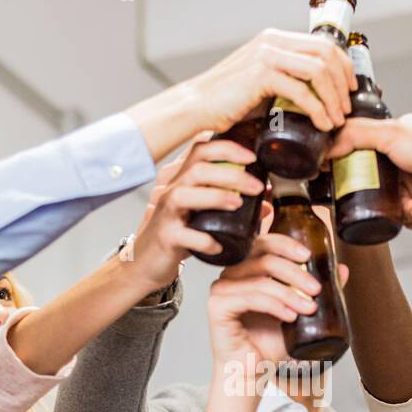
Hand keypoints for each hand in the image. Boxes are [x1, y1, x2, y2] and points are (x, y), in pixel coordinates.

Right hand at [125, 135, 267, 286]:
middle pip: (198, 168)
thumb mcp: (204, 216)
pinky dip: (205, 240)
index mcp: (183, 180)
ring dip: (216, 196)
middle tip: (257, 186)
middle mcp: (172, 191)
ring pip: (185, 194)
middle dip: (231, 174)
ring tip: (239, 205)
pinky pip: (185, 236)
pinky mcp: (165, 237)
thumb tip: (265, 201)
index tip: (252, 156)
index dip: (227, 148)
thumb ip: (231, 205)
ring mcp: (166, 213)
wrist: (146, 263)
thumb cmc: (178, 235)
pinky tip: (219, 246)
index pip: (201, 150)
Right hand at [183, 28, 353, 134]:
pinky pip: (301, 91)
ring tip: (336, 120)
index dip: (343, 66)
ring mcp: (267, 56)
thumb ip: (286, 80)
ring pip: (319, 70)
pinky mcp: (262, 75)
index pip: (323, 44)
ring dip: (333, 98)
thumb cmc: (227, 101)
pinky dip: (317, 110)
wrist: (197, 106)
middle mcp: (273, 41)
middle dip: (343, 83)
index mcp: (275, 39)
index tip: (350, 88)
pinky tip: (321, 124)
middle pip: (326, 54)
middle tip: (346, 108)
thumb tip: (314, 97)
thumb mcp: (263, 84)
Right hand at [206, 232, 346, 376]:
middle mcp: (231, 275)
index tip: (309, 256)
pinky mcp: (217, 307)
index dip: (286, 244)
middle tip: (316, 289)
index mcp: (246, 269)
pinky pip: (250, 298)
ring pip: (260, 278)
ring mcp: (221, 289)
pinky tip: (289, 316)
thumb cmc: (270, 344)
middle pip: (263, 257)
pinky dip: (274, 305)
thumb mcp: (298, 312)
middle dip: (295, 271)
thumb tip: (342, 269)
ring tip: (308, 308)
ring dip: (289, 292)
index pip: (264, 242)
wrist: (254, 372)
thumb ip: (315, 289)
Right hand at [328, 113, 411, 225]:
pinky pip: (404, 218)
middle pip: (371, 180)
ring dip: (401, 209)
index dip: (350, 160)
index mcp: (399, 135)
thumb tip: (329, 144)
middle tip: (374, 196)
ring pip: (387, 204)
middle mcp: (406, 159)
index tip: (337, 171)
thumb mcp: (392, 134)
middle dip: (375, 193)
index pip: (362, 146)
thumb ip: (356, 134)